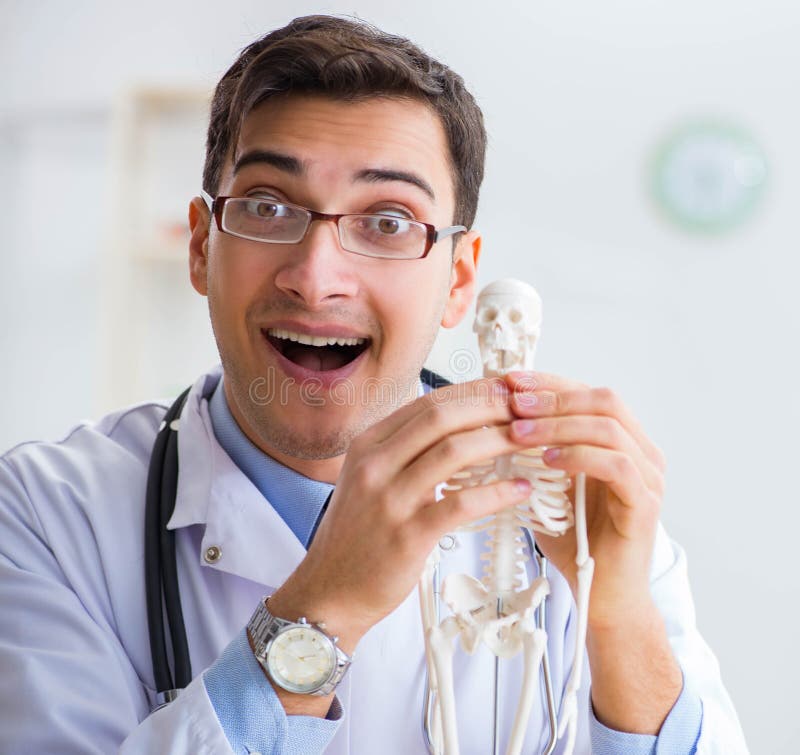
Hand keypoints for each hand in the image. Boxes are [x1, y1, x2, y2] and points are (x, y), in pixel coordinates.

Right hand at [268, 379, 541, 650]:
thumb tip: (456, 426)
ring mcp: (389, 499)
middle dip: (490, 405)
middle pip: (442, 417)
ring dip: (498, 440)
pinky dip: (497, 493)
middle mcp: (375, 464)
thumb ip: (403, 451)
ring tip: (530, 439)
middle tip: (525, 406)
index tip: (504, 388)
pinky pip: (461, 504)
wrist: (330, 590)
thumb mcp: (368, 479)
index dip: (472, 391)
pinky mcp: (407, 536)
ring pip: (453, 452)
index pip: (427, 403)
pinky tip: (520, 490)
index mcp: (368, 445)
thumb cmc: (357, 536)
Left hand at [505, 371, 666, 628]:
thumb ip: (535, 450)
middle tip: (514, 403)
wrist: (601, 595)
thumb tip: (493, 416)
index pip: (587, 391)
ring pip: (608, 427)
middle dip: (554, 397)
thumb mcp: (547, 483)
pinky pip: (616, 465)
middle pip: (603, 399)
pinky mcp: (645, 503)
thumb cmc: (572, 539)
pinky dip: (579, 456)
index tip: (510, 381)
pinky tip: (548, 461)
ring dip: (558, 425)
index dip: (549, 382)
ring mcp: (649, 476)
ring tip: (519, 432)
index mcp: (620, 440)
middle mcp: (642, 451)